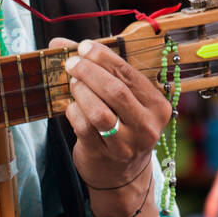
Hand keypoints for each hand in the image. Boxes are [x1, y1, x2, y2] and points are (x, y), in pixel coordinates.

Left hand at [49, 36, 170, 192]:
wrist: (121, 173)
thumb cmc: (122, 125)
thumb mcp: (123, 99)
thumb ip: (100, 69)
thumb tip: (59, 43)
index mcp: (158, 106)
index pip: (130, 75)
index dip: (104, 58)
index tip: (84, 47)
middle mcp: (146, 126)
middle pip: (115, 91)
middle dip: (89, 72)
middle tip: (72, 63)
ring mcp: (126, 144)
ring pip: (99, 112)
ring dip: (81, 92)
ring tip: (72, 83)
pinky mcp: (103, 155)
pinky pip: (83, 128)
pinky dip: (73, 112)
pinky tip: (71, 106)